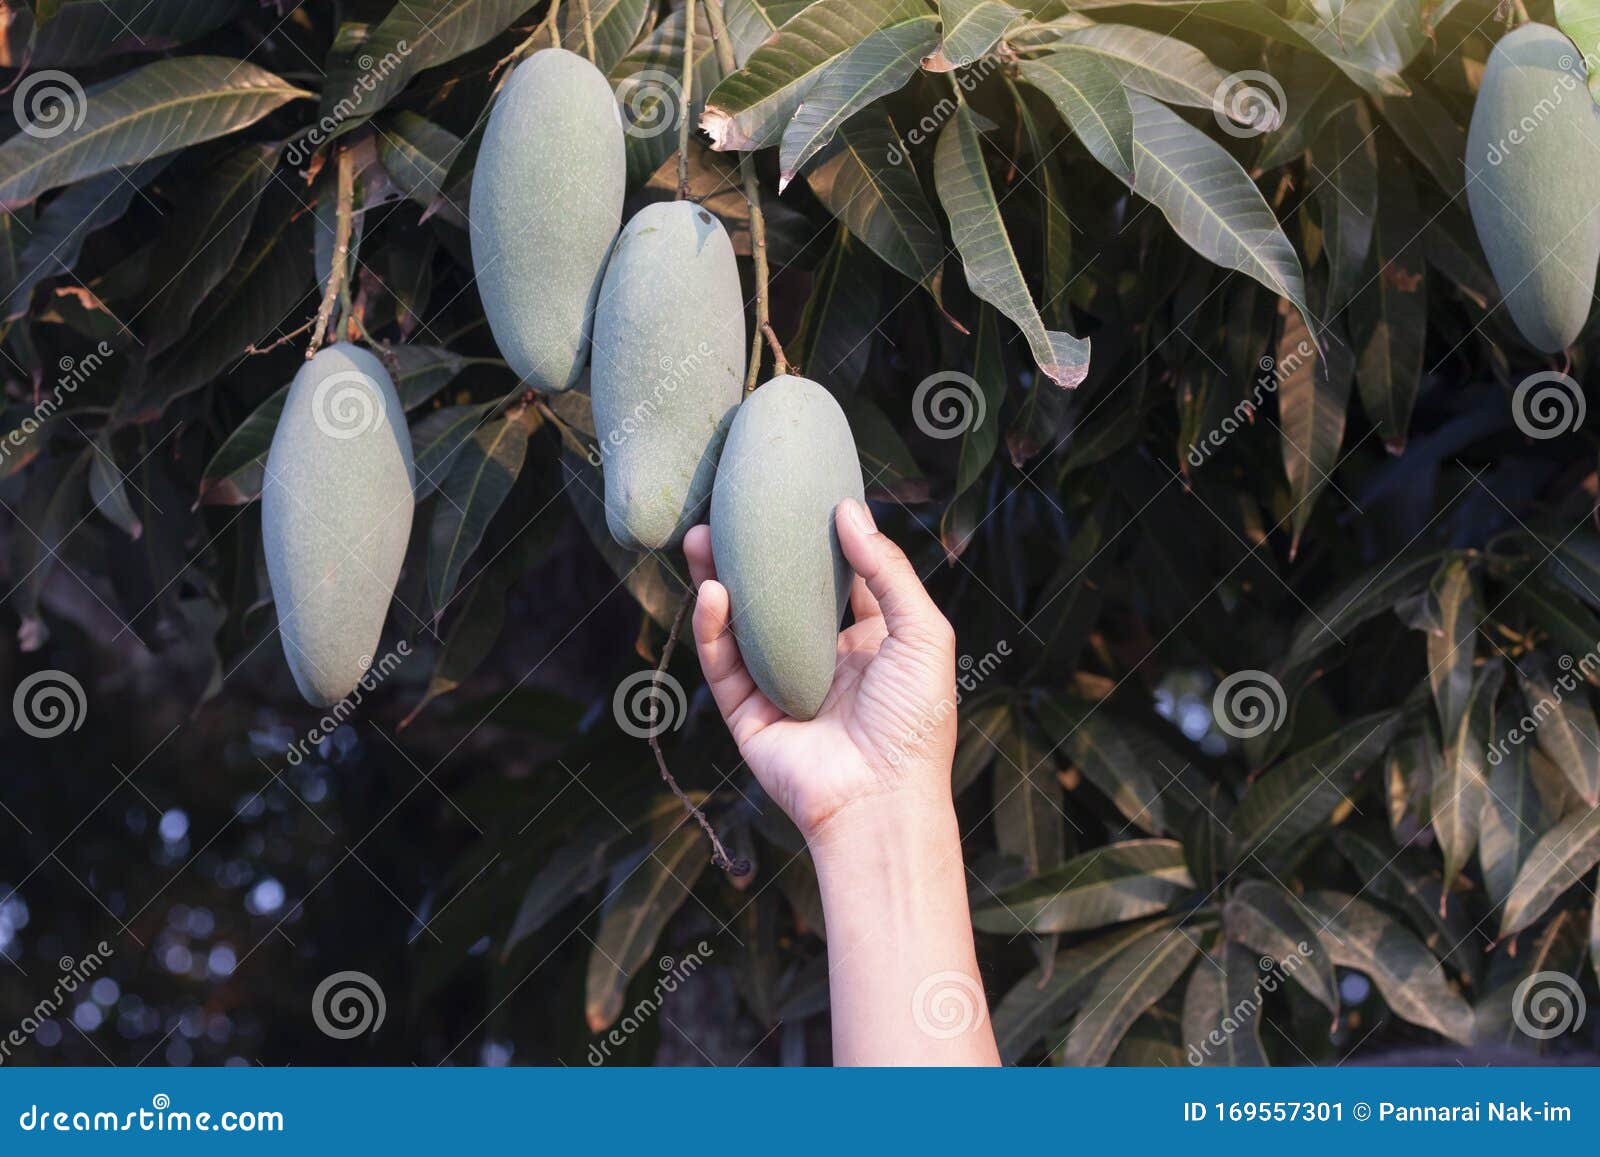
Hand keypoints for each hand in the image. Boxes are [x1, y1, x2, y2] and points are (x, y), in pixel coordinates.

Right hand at [684, 498, 958, 842]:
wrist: (881, 802)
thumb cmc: (916, 722)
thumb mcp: (922, 633)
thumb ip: (887, 571)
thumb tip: (848, 510)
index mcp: (869, 642)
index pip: (836, 579)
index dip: (816, 540)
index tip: (794, 495)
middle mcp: (822, 660)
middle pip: (779, 596)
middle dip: (754, 554)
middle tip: (731, 509)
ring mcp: (781, 686)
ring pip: (741, 624)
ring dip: (720, 579)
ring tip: (703, 536)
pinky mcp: (748, 716)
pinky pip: (724, 665)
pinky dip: (714, 628)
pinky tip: (712, 590)